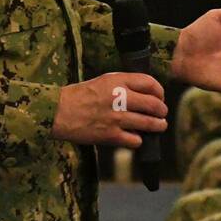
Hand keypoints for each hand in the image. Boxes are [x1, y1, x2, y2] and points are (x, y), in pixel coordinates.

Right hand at [50, 72, 166, 147]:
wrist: (59, 112)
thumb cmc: (80, 95)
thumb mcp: (103, 81)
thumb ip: (124, 84)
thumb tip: (145, 92)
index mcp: (118, 81)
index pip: (150, 83)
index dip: (160, 91)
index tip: (160, 97)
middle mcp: (120, 97)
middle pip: (154, 104)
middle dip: (162, 110)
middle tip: (162, 113)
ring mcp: (117, 118)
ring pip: (149, 123)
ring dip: (158, 126)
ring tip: (160, 126)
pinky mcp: (111, 135)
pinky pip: (135, 140)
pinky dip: (138, 140)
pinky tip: (135, 137)